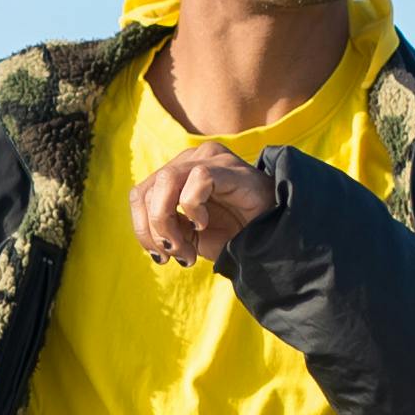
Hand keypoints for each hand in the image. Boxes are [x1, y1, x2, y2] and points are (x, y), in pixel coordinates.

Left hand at [135, 143, 277, 269]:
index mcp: (178, 172)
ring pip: (166, 181)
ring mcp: (210, 158)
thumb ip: (165, 226)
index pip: (140, 194)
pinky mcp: (229, 167)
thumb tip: (147, 233)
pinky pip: (198, 179)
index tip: (162, 255)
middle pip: (147, 190)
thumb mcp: (190, 235)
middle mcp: (191, 158)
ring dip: (167, 222)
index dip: (142, 228)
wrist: (274, 236)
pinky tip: (204, 224)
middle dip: (154, 231)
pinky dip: (193, 207)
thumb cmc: (235, 232)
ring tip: (187, 247)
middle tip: (177, 255)